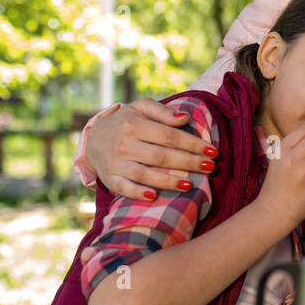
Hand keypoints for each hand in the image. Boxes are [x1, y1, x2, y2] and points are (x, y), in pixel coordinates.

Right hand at [86, 99, 217, 199]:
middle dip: (188, 162)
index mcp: (133, 124)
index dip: (192, 144)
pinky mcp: (110, 179)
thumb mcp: (141, 108)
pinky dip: (138, 193)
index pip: (169, 135)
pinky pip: (124, 188)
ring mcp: (115, 163)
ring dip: (168, 181)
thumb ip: (162, 112)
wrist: (93, 138)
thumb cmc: (126, 122)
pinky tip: (154, 196)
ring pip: (145, 174)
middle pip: (161, 156)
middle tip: (210, 167)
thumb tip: (185, 118)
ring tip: (190, 185)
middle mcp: (123, 144)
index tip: (212, 151)